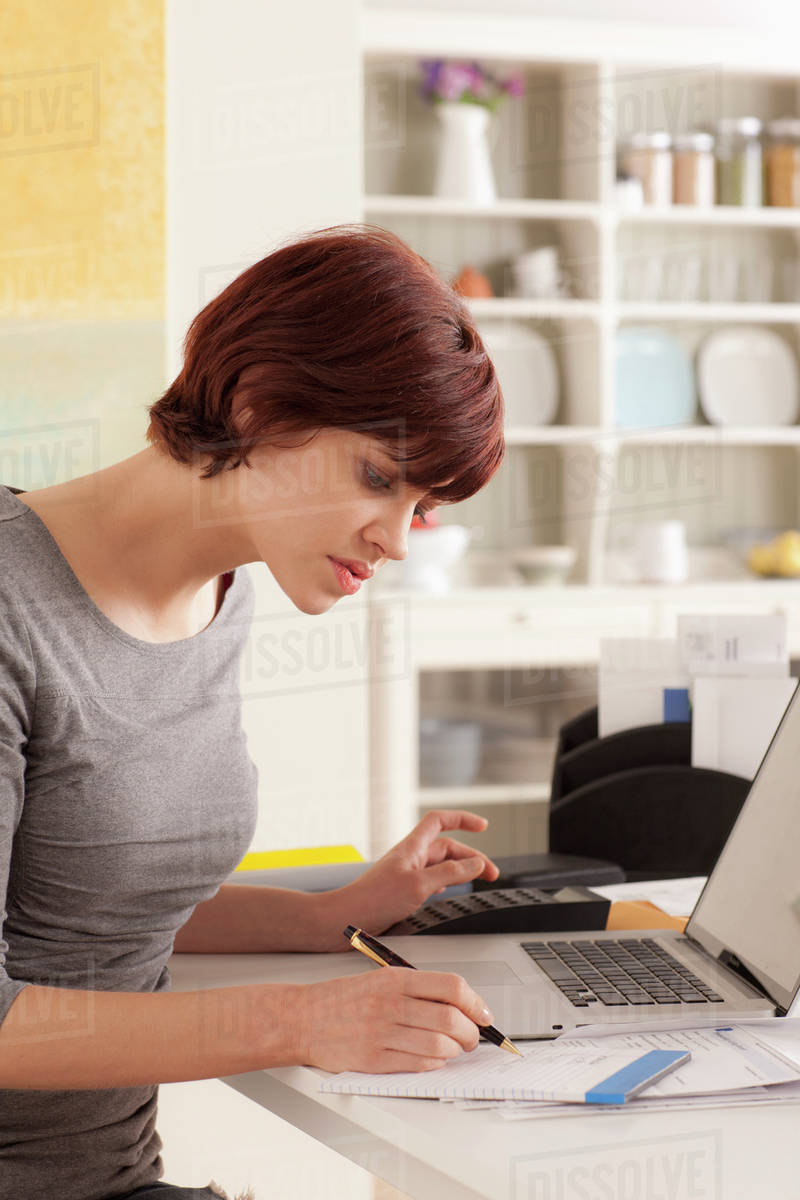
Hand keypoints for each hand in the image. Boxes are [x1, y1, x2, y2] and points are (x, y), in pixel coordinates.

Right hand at [295, 967, 492, 1073]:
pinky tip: (433, 1060)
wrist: (302, 1018)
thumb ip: (417, 990)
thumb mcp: (380, 979)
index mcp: (395, 979)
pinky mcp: (374, 1059)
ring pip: (439, 1045)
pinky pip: (418, 1065)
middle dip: (471, 1033)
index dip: (475, 1003)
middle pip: (450, 1018)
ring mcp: (382, 1033)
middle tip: (472, 1038)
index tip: (483, 1014)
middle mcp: (390, 1003)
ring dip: (454, 1051)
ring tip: (453, 1050)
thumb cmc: (343, 999)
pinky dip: (435, 1064)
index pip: (451, 986)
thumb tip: (460, 1005)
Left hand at [327, 810, 499, 943]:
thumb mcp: (419, 885)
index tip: (482, 825)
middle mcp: (410, 857)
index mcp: (412, 848)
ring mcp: (406, 874)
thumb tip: (475, 863)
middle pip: (447, 847)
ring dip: (462, 870)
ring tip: (478, 879)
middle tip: (491, 873)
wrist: (346, 920)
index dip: (462, 819)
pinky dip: (446, 882)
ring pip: (441, 865)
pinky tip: (448, 890)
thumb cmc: (373, 901)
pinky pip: (431, 880)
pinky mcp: (402, 891)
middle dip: (471, 856)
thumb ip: (450, 873)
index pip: (440, 821)